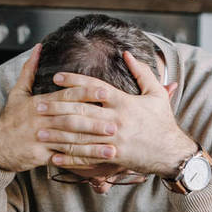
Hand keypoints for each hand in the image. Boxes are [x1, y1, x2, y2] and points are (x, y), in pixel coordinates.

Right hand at [0, 44, 117, 172]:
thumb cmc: (10, 119)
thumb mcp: (17, 93)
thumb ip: (29, 70)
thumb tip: (39, 48)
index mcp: (39, 104)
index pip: (66, 96)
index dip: (86, 93)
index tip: (105, 91)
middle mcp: (42, 121)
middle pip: (72, 119)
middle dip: (95, 121)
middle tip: (116, 122)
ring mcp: (42, 139)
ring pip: (71, 141)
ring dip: (92, 145)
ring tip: (112, 147)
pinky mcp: (41, 156)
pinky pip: (64, 158)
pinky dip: (81, 161)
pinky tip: (96, 163)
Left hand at [38, 50, 199, 175]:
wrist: (172, 152)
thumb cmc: (163, 122)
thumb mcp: (156, 94)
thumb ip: (142, 72)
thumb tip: (128, 53)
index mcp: (124, 102)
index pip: (94, 87)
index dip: (74, 81)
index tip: (56, 77)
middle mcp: (117, 120)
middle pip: (82, 112)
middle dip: (58, 109)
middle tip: (39, 106)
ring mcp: (114, 140)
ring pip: (81, 137)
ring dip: (58, 135)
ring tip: (39, 132)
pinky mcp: (114, 157)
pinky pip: (88, 158)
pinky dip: (70, 158)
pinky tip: (54, 156)